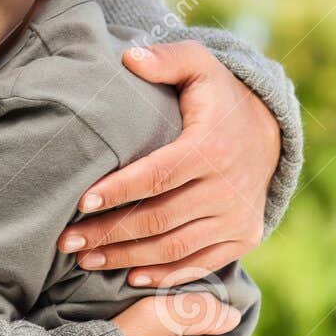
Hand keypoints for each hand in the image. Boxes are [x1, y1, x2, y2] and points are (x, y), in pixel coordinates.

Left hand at [58, 39, 279, 283]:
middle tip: (67, 241)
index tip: (80, 202)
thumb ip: (166, 59)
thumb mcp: (199, 65)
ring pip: (174, 247)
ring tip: (86, 259)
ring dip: (127, 259)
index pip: (157, 175)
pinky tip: (130, 277)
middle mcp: (228, 187)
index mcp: (212, 146)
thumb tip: (130, 58)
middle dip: (109, 233)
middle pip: (159, 219)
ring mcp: (237, 216)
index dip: (118, 191)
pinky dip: (164, 275)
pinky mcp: (243, 236)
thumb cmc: (218, 96)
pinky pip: (200, 263)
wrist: (269, 130)